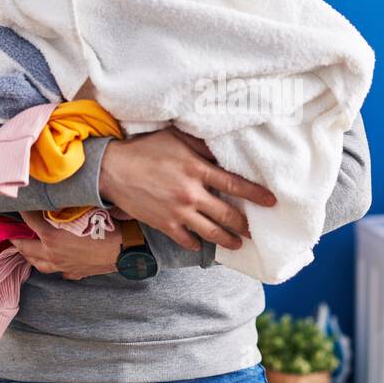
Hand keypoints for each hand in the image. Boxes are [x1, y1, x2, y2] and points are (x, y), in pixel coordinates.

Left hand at [10, 210, 121, 280]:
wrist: (125, 249)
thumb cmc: (107, 228)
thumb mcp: (83, 211)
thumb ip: (66, 206)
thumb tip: (58, 196)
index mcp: (51, 237)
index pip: (29, 221)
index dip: (22, 211)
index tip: (17, 205)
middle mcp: (52, 254)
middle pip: (25, 248)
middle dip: (16, 239)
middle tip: (10, 233)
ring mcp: (62, 266)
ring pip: (38, 264)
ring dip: (29, 255)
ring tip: (26, 249)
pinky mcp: (75, 272)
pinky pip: (58, 271)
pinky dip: (52, 265)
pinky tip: (53, 261)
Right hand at [97, 128, 276, 252]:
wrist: (112, 168)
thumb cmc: (145, 148)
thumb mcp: (177, 137)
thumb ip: (202, 145)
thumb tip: (224, 151)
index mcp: (197, 170)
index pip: (235, 185)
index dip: (256, 195)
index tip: (271, 202)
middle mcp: (191, 194)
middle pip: (227, 215)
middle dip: (245, 225)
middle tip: (254, 230)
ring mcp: (177, 212)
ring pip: (211, 232)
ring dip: (228, 240)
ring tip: (238, 244)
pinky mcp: (163, 224)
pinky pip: (186, 240)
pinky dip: (196, 244)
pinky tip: (202, 244)